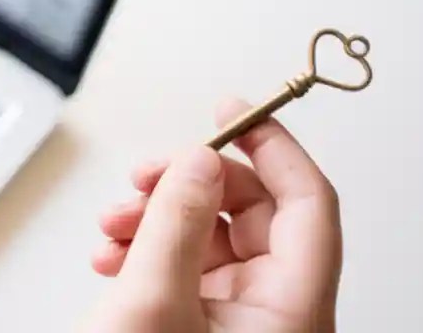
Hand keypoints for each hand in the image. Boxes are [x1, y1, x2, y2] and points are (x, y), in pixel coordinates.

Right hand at [85, 100, 342, 332]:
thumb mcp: (152, 301)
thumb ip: (177, 225)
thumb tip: (198, 162)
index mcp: (292, 312)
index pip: (308, 204)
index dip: (273, 148)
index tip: (234, 112)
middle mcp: (276, 315)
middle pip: (253, 215)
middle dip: (189, 186)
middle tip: (146, 176)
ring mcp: (241, 323)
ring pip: (212, 238)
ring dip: (157, 218)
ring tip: (114, 225)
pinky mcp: (205, 328)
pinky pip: (188, 267)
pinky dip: (148, 250)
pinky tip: (113, 256)